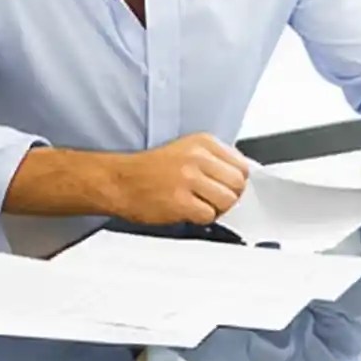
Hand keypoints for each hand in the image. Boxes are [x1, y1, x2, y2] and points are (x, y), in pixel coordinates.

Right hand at [113, 133, 249, 225]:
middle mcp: (197, 157)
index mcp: (202, 142)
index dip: (235, 181)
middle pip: (238, 184)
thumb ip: (213, 160)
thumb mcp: (185, 151)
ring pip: (227, 201)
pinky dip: (201, 218)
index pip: (242, 165)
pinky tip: (187, 211)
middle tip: (210, 198)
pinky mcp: (180, 201)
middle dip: (228, 196)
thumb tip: (241, 178)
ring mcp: (188, 179)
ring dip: (215, 208)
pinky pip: (209, 215)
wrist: (119, 181)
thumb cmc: (149, 170)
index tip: (223, 186)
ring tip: (197, 204)